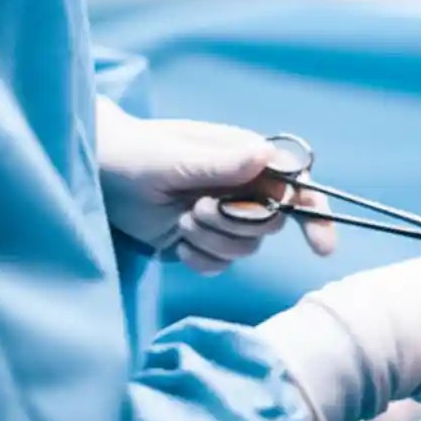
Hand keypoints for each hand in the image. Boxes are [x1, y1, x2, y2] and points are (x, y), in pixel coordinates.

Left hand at [96, 98, 336, 273]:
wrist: (99, 175)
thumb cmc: (135, 154)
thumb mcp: (174, 159)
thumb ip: (219, 164)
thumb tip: (264, 156)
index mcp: (245, 157)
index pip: (295, 186)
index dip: (316, 214)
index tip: (321, 247)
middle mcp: (241, 187)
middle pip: (272, 224)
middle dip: (236, 225)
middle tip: (196, 209)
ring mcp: (223, 216)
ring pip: (246, 249)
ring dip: (212, 241)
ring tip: (181, 220)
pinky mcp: (203, 241)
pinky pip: (219, 265)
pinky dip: (198, 259)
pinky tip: (176, 241)